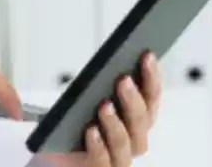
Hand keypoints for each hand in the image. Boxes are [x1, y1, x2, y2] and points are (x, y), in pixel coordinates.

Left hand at [42, 51, 162, 166]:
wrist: (60, 148)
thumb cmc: (79, 118)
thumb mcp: (90, 94)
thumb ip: (102, 81)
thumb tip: (109, 58)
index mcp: (139, 116)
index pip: (152, 96)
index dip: (152, 77)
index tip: (146, 55)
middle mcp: (134, 139)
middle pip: (142, 121)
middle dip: (133, 99)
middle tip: (123, 79)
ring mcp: (119, 157)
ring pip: (124, 143)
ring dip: (116, 123)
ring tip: (104, 105)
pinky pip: (102, 161)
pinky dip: (98, 145)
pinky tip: (90, 130)